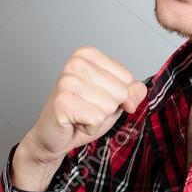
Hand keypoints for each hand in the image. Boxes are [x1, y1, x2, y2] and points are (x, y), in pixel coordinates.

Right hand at [20, 45, 147, 165]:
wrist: (53, 136)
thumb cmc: (81, 114)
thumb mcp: (114, 99)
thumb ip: (132, 92)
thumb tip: (138, 91)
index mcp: (88, 55)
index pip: (127, 77)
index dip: (118, 96)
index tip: (98, 98)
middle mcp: (76, 63)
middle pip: (120, 91)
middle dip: (108, 108)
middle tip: (87, 108)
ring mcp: (67, 81)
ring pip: (110, 106)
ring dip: (98, 118)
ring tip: (81, 115)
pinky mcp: (62, 102)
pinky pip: (96, 119)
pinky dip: (90, 127)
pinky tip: (76, 122)